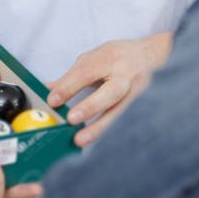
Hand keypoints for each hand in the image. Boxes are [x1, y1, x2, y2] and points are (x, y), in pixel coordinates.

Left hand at [46, 32, 171, 146]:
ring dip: (100, 127)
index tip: (52, 101)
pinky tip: (95, 141)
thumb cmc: (117, 58)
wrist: (151, 56)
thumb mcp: (93, 59)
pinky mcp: (142, 106)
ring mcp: (137, 92)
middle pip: (111, 91)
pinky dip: (109, 132)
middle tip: (71, 119)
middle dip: (90, 106)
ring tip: (80, 139)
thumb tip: (47, 91)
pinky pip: (125, 122)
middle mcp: (126, 75)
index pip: (86, 73)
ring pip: (120, 112)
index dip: (68, 87)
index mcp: (110, 58)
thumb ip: (71, 77)